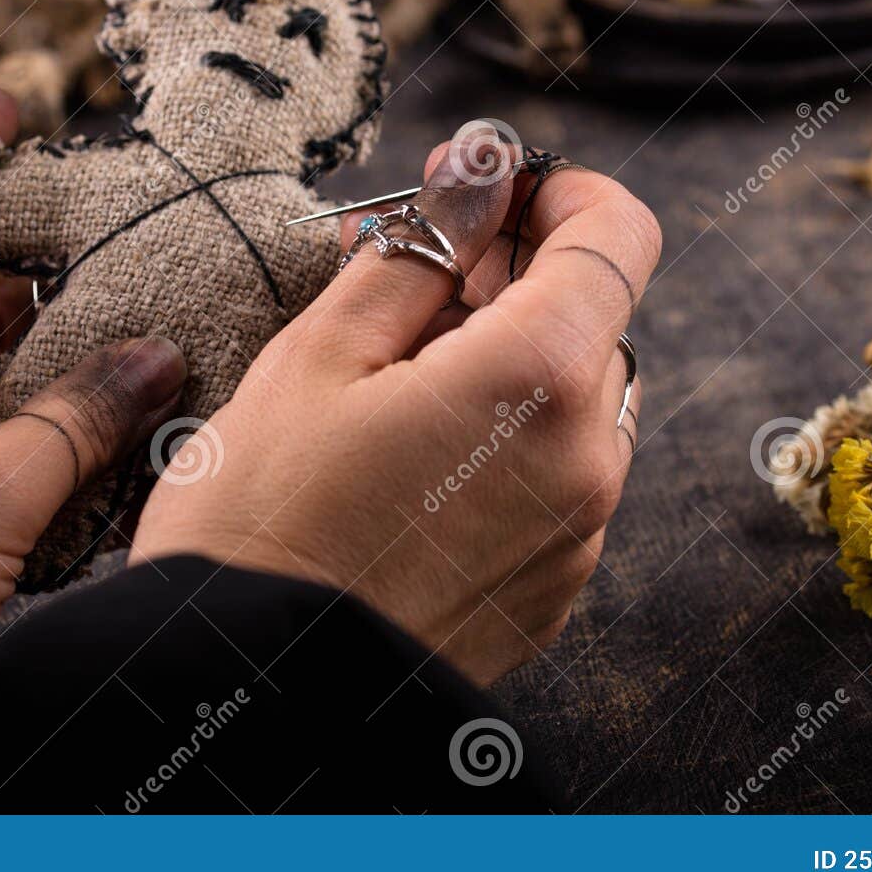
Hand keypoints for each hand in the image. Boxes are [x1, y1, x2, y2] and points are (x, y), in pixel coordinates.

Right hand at [133, 133, 659, 683]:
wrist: (252, 698)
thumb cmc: (262, 519)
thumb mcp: (319, 356)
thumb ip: (418, 253)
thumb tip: (479, 174)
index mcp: (539, 381)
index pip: (618, 235)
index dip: (565, 191)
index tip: (500, 193)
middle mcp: (588, 460)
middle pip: (593, 319)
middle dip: (515, 280)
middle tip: (410, 285)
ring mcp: (579, 535)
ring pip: (575, 401)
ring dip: (510, 363)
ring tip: (397, 384)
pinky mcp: (553, 589)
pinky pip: (559, 479)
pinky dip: (509, 442)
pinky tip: (415, 460)